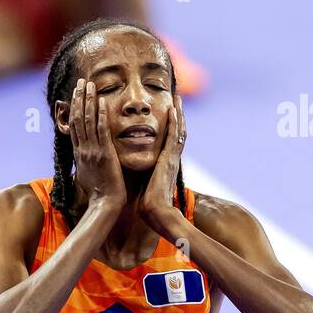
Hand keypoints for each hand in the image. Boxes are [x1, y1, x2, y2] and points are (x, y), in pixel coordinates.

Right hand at [68, 79, 125, 212]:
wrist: (105, 204)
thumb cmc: (99, 194)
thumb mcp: (87, 176)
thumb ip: (86, 163)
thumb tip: (83, 159)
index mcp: (79, 154)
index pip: (74, 126)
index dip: (73, 108)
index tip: (75, 95)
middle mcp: (83, 150)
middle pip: (77, 119)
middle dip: (78, 99)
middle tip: (80, 82)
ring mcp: (92, 151)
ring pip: (87, 121)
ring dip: (88, 101)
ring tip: (89, 84)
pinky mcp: (104, 154)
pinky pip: (101, 131)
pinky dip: (100, 115)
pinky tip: (102, 101)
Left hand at [141, 96, 186, 233]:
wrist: (157, 214)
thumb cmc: (149, 205)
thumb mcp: (145, 185)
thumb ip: (143, 176)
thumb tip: (134, 174)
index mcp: (165, 165)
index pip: (169, 142)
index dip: (170, 128)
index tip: (168, 115)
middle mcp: (171, 159)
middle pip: (176, 133)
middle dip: (177, 117)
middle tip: (176, 100)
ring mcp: (172, 158)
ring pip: (178, 131)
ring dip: (178, 114)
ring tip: (177, 98)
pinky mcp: (170, 159)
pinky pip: (174, 136)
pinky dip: (175, 122)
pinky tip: (173, 109)